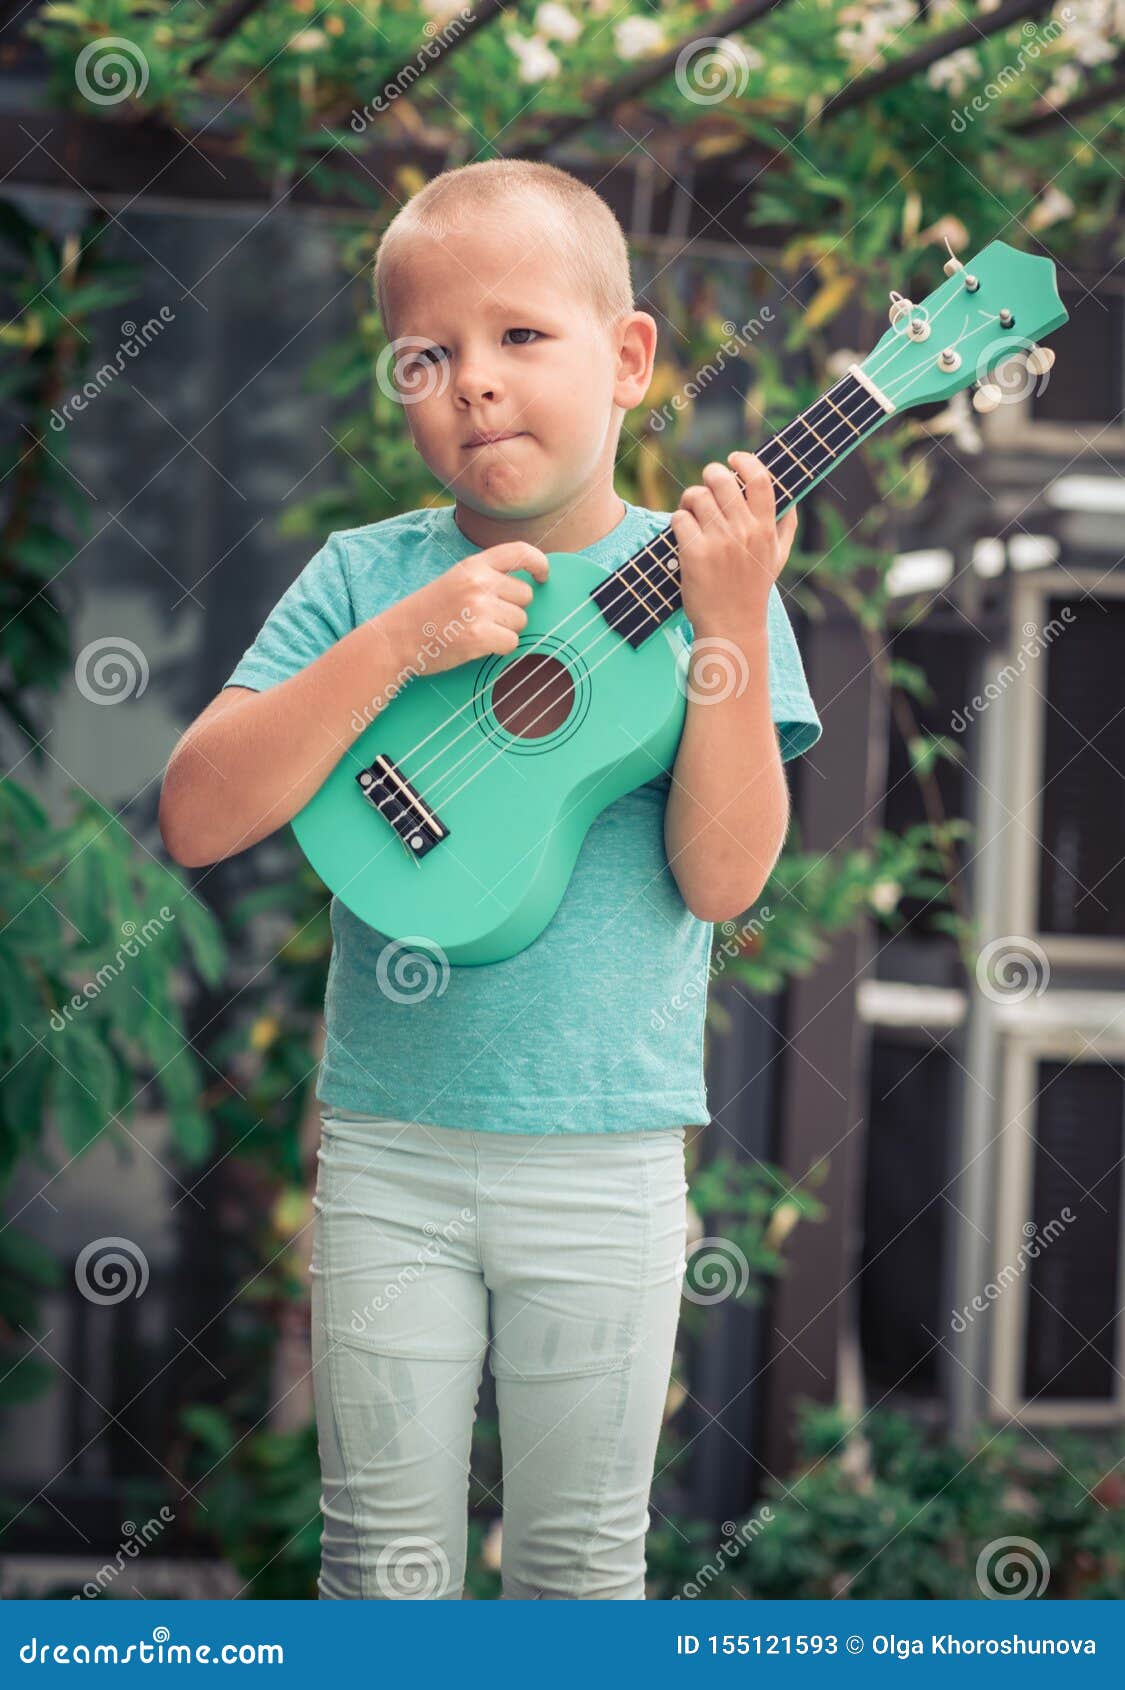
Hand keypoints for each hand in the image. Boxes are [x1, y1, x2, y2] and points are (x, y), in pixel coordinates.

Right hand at [391, 541, 549, 675]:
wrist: (396, 639)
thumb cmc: (427, 614)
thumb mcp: (454, 581)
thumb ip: (486, 578)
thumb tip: (526, 585)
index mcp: (473, 565)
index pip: (520, 552)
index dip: (539, 563)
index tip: (543, 576)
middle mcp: (479, 582)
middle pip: (525, 596)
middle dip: (513, 610)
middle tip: (485, 618)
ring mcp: (479, 608)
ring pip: (520, 621)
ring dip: (505, 630)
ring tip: (476, 631)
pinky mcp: (479, 635)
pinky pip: (511, 642)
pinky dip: (498, 648)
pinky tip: (476, 645)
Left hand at [670, 450, 797, 637]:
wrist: (731, 625)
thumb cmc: (753, 590)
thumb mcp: (778, 558)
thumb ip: (785, 526)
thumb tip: (792, 499)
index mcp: (765, 529)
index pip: (760, 479)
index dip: (745, 461)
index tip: (734, 458)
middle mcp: (743, 532)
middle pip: (722, 479)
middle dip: (711, 475)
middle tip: (707, 485)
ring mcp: (718, 543)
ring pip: (696, 496)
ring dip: (690, 499)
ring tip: (692, 510)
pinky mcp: (694, 554)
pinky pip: (679, 518)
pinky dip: (678, 521)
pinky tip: (684, 532)